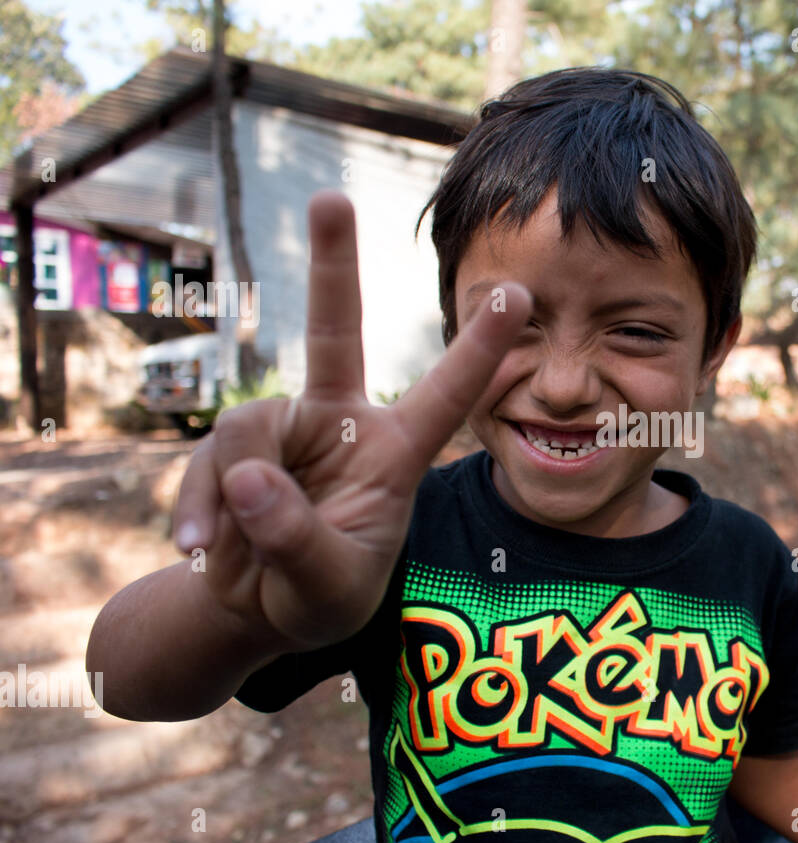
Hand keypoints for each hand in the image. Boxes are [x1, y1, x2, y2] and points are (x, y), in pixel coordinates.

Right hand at [171, 191, 530, 651]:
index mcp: (395, 454)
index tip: (517, 296)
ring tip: (236, 554)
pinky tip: (200, 550)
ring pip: (248, 427)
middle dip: (332, 264)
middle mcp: (343, 425)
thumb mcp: (325, 585)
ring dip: (233, 494)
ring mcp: (286, 429)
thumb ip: (294, 537)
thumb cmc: (319, 597)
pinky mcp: (236, 446)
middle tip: (331, 197)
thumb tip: (250, 474)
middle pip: (336, 332)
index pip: (445, 395)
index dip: (479, 350)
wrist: (257, 610)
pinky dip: (199, 508)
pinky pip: (210, 460)